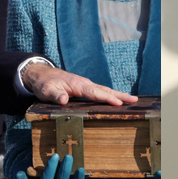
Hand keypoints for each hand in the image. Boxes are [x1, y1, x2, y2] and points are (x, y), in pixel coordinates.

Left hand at [23, 62, 137, 105]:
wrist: (42, 74)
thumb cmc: (44, 84)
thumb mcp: (46, 91)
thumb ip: (54, 95)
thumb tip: (63, 99)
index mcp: (77, 85)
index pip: (95, 92)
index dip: (107, 98)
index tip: (119, 103)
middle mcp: (84, 83)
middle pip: (105, 90)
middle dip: (120, 95)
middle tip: (135, 100)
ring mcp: (86, 85)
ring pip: (104, 90)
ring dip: (118, 95)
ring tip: (132, 99)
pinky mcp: (84, 88)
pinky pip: (100, 91)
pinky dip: (110, 95)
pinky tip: (117, 99)